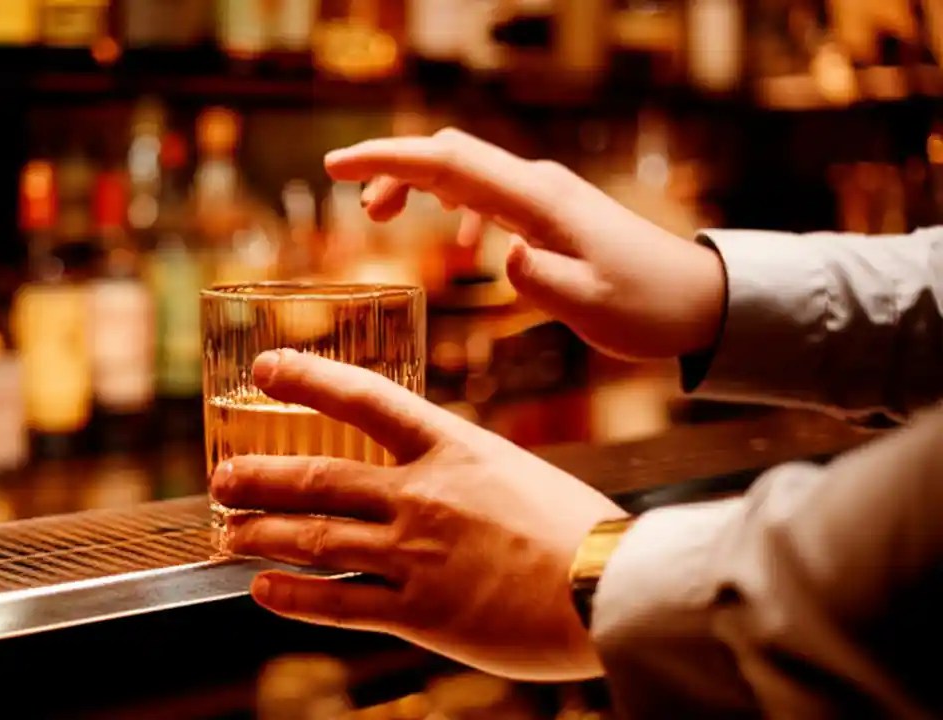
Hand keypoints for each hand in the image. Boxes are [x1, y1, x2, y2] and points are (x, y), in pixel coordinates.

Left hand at [209, 349, 628, 680]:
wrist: (616, 587)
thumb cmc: (581, 530)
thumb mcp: (518, 475)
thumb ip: (463, 473)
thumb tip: (427, 477)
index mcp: (454, 447)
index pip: (367, 398)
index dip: (309, 379)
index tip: (265, 369)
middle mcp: (424, 493)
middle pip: (320, 476)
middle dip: (261, 475)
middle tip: (222, 475)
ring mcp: (417, 552)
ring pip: (316, 538)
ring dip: (262, 534)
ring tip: (226, 533)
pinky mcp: (421, 610)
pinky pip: (340, 602)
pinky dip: (294, 597)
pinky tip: (262, 590)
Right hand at [325, 128, 725, 360]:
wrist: (701, 301)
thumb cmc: (647, 306)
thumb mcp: (591, 305)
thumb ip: (541, 280)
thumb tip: (499, 256)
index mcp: (537, 201)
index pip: (448, 165)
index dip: (386, 161)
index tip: (336, 166)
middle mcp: (537, 186)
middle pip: (450, 156)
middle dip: (393, 169)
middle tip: (350, 201)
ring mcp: (545, 196)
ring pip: (466, 173)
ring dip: (420, 187)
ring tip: (384, 220)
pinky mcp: (552, 214)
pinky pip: (490, 195)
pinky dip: (456, 207)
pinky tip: (459, 248)